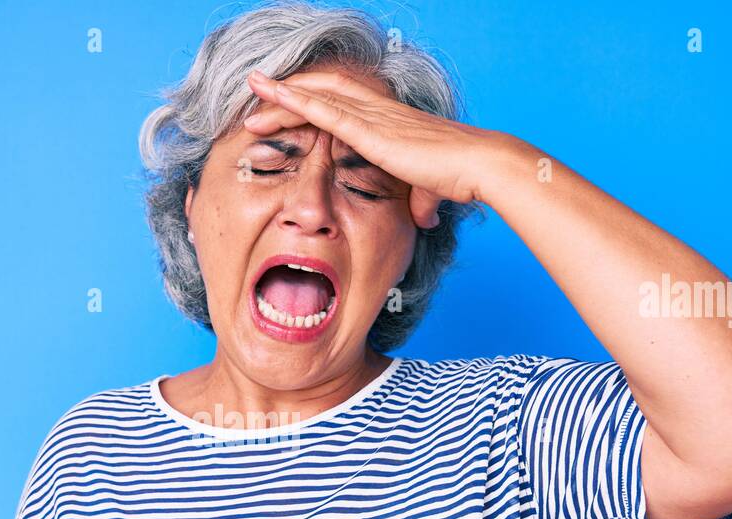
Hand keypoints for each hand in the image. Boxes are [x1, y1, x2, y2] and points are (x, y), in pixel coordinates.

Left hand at [244, 68, 516, 227]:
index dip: (314, 102)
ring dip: (282, 91)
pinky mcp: (369, 130)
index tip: (289, 108)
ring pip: (318, 95)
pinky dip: (294, 100)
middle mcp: (378, 111)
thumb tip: (423, 219)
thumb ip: (421, 200)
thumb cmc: (461, 178)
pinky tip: (271, 95)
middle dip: (292, 91)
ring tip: (252, 86)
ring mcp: (372, 116)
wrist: (479, 167)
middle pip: (325, 92)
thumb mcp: (430, 191)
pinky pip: (323, 110)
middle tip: (260, 91)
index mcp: (389, 122)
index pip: (343, 104)